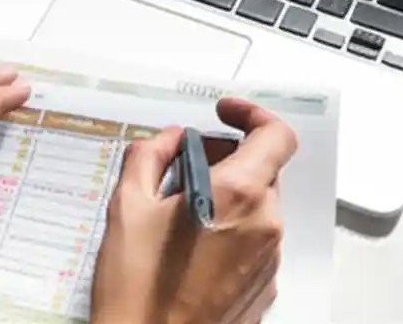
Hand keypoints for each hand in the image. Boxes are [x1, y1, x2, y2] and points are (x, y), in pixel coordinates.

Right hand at [90, 99, 296, 323]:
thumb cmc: (137, 288)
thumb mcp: (127, 206)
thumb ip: (150, 155)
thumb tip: (171, 140)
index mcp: (238, 196)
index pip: (276, 135)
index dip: (251, 115)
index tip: (224, 114)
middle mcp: (265, 225)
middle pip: (263, 170)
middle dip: (226, 159)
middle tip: (181, 168)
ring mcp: (269, 260)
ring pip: (258, 207)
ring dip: (226, 197)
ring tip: (179, 214)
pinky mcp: (265, 288)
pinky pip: (255, 242)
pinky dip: (230, 230)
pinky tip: (191, 246)